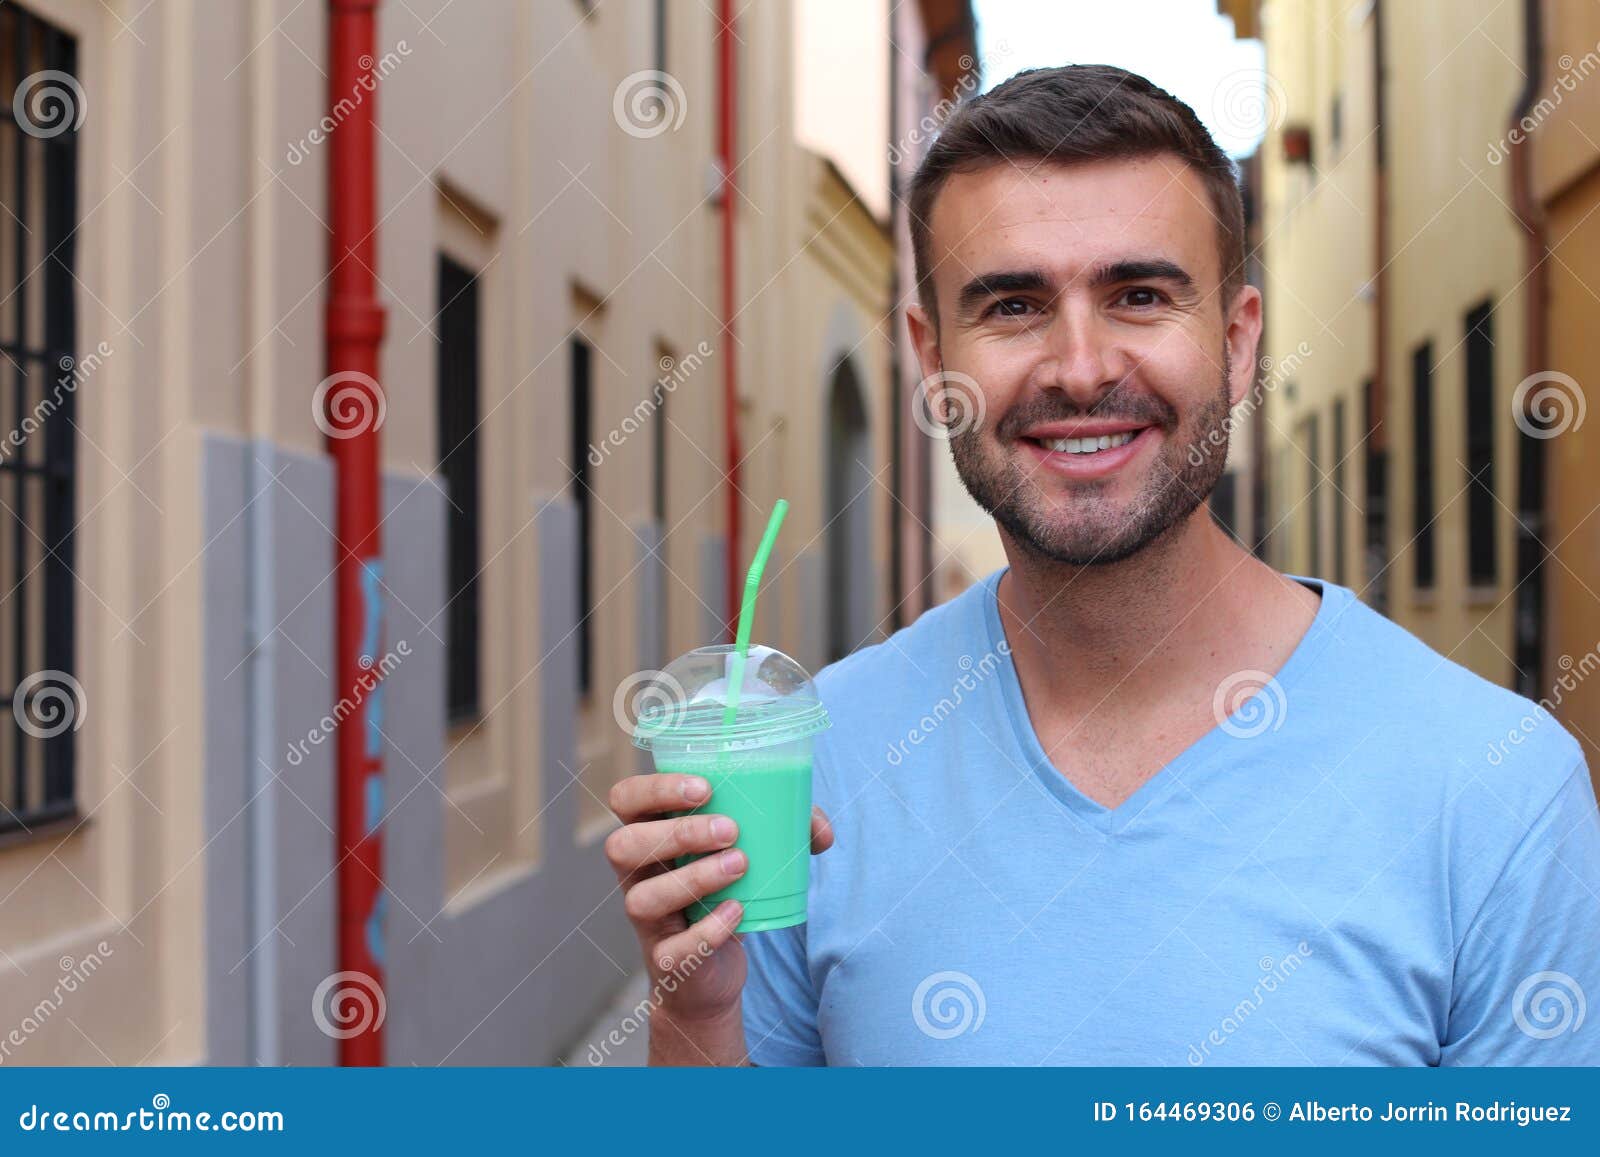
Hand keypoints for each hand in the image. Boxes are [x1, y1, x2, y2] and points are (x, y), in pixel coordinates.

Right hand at [605, 772, 833, 1024]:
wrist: (712, 974)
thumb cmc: (724, 896)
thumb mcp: (745, 856)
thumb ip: (783, 833)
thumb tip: (821, 830)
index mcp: (648, 837)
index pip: (625, 800)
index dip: (655, 788)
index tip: (705, 788)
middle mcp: (637, 876)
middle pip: (623, 845)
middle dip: (678, 833)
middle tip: (729, 830)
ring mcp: (646, 921)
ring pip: (644, 898)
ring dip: (695, 878)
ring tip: (740, 865)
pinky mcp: (665, 960)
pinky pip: (675, 947)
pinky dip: (709, 929)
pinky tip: (737, 912)